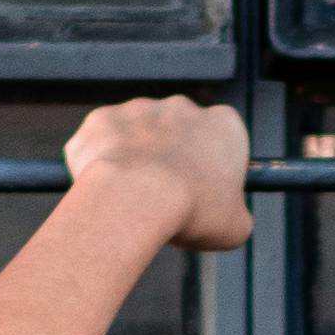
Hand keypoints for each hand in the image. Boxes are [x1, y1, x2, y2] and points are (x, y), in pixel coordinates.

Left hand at [64, 94, 250, 256]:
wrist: (137, 197)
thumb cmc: (192, 212)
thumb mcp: (234, 227)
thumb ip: (235, 214)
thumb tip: (228, 218)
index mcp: (224, 126)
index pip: (223, 144)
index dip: (212, 174)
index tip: (203, 199)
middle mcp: (182, 107)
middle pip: (178, 136)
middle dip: (171, 162)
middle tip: (164, 202)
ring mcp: (139, 109)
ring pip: (137, 138)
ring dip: (135, 163)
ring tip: (132, 201)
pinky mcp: (102, 119)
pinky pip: (101, 144)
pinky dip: (100, 165)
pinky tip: (106, 192)